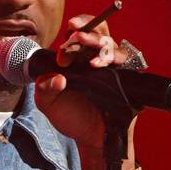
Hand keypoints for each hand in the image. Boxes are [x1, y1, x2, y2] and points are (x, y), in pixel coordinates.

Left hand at [32, 13, 138, 147]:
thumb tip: (53, 77)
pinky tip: (98, 66)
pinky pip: (125, 62)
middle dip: (87, 30)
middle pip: (97, 32)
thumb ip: (43, 90)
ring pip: (110, 45)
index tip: (61, 54)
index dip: (70, 37)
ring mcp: (112, 67)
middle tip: (75, 35)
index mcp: (78, 58)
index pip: (78, 35)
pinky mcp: (126, 78)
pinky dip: (113, 59)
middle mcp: (96, 58)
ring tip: (86, 52)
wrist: (90, 139)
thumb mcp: (49, 104)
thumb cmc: (71, 118)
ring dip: (98, 44)